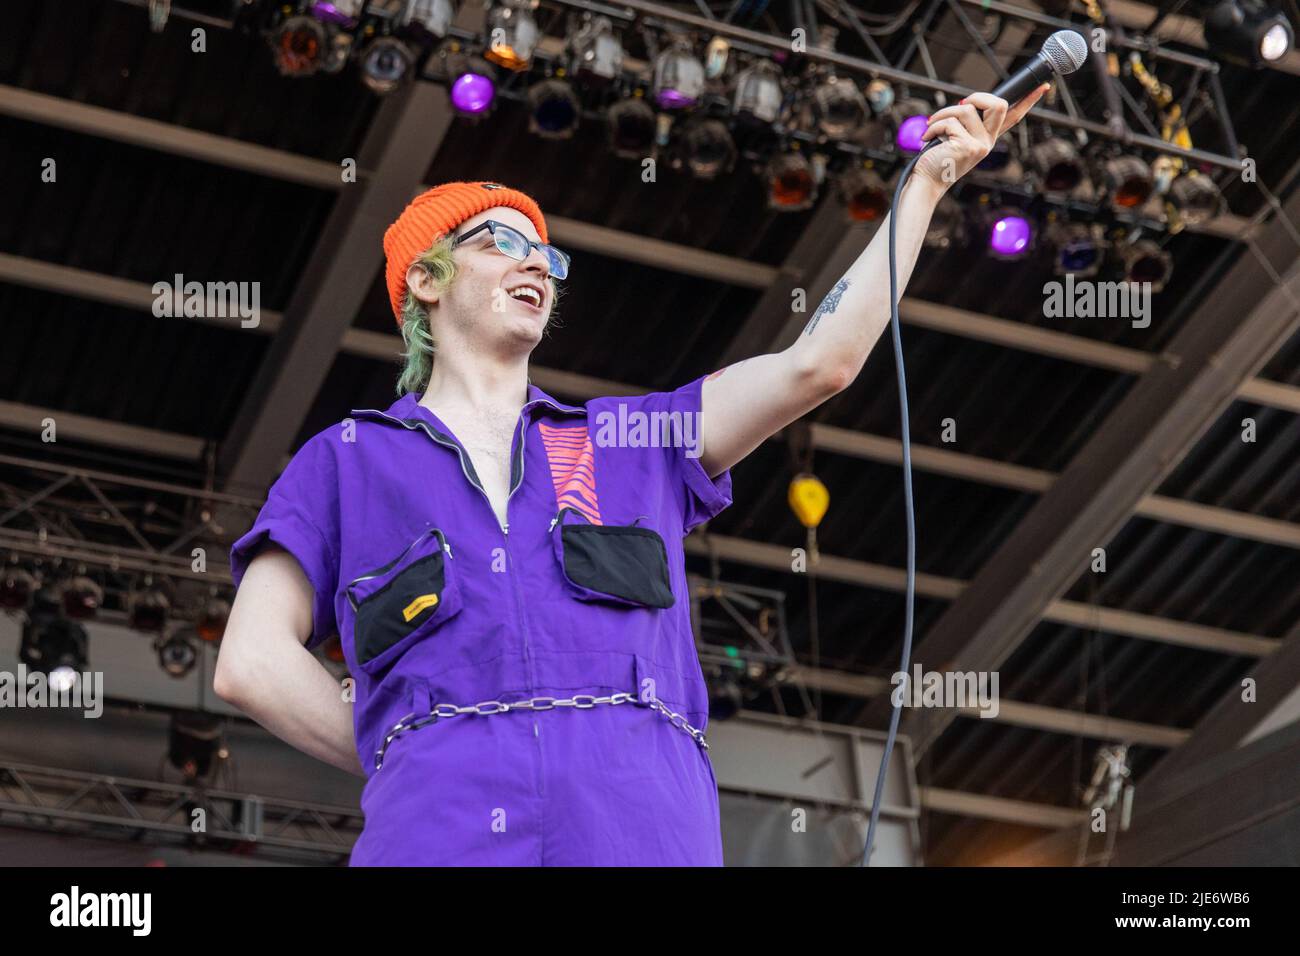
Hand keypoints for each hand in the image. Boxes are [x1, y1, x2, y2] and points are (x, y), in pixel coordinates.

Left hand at [912, 84, 1050, 191]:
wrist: (926, 182)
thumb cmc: (937, 160)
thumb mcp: (955, 138)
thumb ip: (965, 122)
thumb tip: (965, 102)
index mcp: (987, 139)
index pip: (1013, 118)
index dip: (1028, 101)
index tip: (1043, 87)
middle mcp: (988, 142)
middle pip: (999, 105)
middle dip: (977, 97)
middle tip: (959, 105)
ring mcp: (980, 145)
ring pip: (966, 109)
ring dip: (943, 113)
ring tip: (931, 127)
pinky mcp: (968, 146)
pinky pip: (949, 122)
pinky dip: (934, 126)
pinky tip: (928, 138)